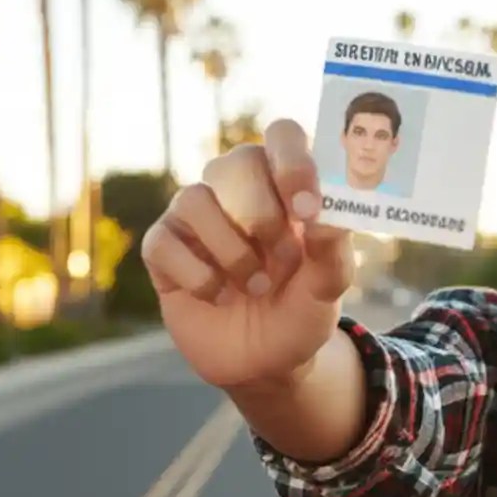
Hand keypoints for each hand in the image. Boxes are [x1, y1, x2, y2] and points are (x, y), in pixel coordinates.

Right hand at [141, 118, 352, 388]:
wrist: (267, 361)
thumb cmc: (302, 307)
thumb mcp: (329, 284)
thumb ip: (333, 248)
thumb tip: (324, 214)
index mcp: (285, 182)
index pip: (283, 135)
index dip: (293, 162)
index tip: (307, 209)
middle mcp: (237, 187)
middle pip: (237, 161)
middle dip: (264, 214)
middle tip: (285, 258)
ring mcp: (196, 215)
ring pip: (195, 198)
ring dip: (233, 252)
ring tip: (257, 286)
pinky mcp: (163, 247)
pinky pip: (164, 241)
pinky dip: (198, 276)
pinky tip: (220, 296)